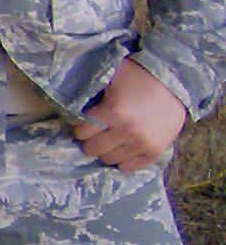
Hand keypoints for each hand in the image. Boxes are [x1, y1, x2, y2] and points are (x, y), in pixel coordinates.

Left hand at [73, 59, 188, 172]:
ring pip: (108, 159)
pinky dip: (122, 159)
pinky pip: (128, 168)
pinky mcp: (155, 152)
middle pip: (92, 149)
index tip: (86, 123)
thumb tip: (69, 101)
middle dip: (91, 140)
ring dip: (106, 150)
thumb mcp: (112, 77)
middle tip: (97, 133)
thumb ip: (92, 91)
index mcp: (113, 112)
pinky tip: (123, 148)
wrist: (176, 83)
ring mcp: (142, 144)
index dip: (81, 127)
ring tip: (112, 139)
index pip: (81, 132)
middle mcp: (127, 132)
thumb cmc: (139, 77)